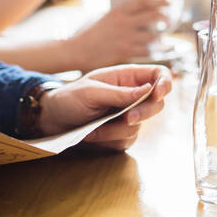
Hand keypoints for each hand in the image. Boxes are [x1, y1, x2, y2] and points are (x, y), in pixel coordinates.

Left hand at [37, 64, 172, 148]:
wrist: (52, 120)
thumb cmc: (69, 98)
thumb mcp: (91, 91)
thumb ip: (120, 93)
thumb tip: (149, 90)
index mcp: (127, 77)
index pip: (159, 75)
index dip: (165, 83)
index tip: (157, 94)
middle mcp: (131, 96)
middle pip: (157, 105)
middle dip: (142, 113)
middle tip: (126, 118)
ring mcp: (127, 117)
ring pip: (139, 127)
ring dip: (115, 131)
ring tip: (92, 128)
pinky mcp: (120, 136)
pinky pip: (126, 141)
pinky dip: (108, 140)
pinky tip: (92, 135)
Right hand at [68, 0, 167, 69]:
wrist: (77, 50)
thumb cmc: (87, 33)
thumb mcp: (100, 16)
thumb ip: (116, 14)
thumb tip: (130, 12)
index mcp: (118, 11)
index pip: (143, 1)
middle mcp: (124, 23)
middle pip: (153, 16)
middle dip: (165, 16)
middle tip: (169, 19)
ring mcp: (126, 38)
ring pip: (152, 34)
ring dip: (160, 35)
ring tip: (162, 35)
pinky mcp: (125, 52)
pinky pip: (146, 50)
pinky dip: (152, 49)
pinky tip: (155, 49)